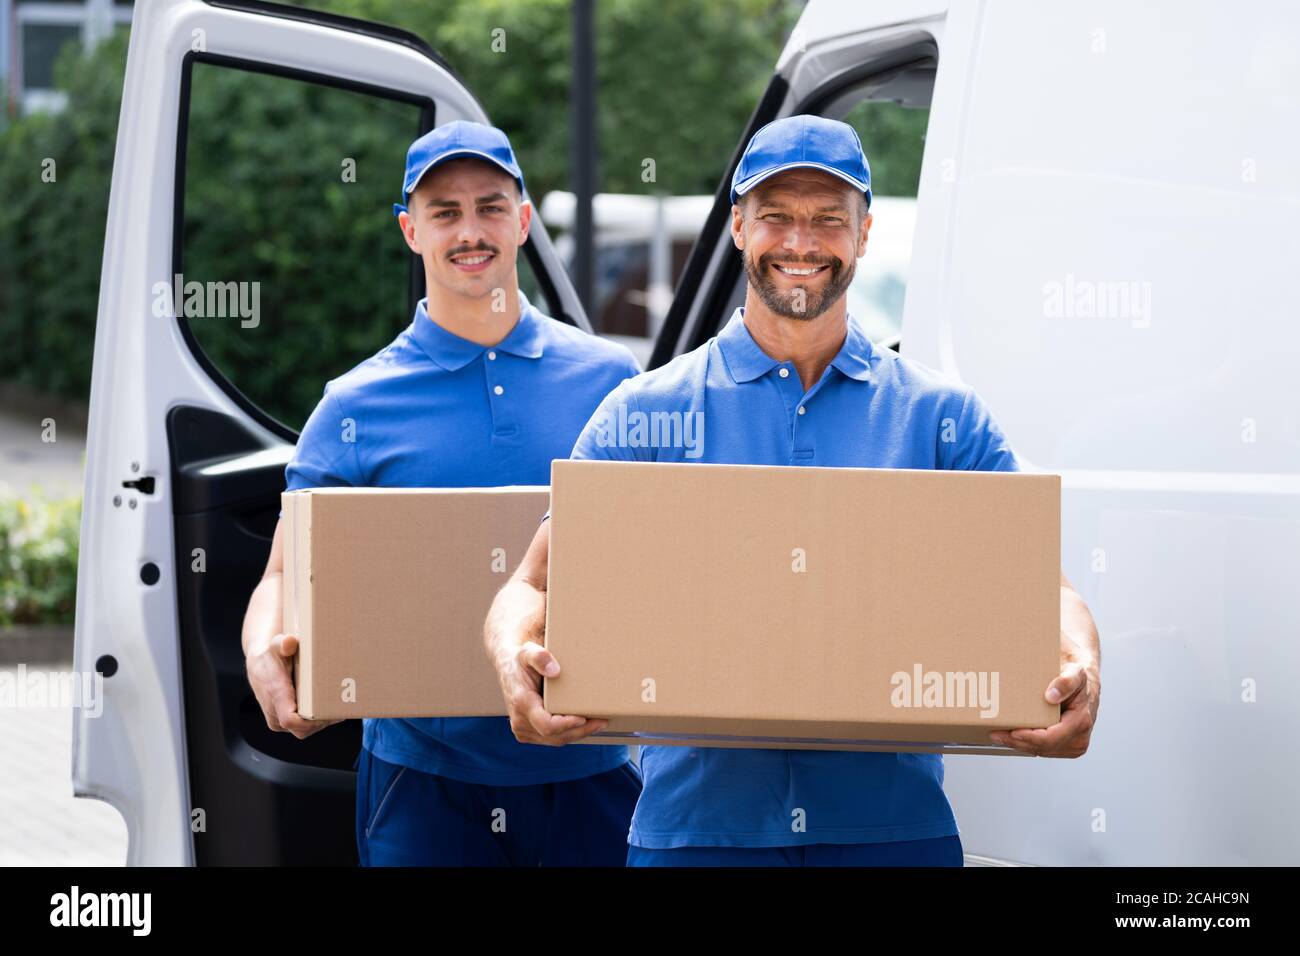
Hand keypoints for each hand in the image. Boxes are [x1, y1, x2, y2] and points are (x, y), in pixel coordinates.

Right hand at [246, 633, 341, 738]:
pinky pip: (300, 728)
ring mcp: (277, 720)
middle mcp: (273, 711)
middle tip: (340, 709)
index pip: (290, 720)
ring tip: (337, 709)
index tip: (328, 712)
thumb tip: (290, 642)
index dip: (310, 721)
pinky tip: (328, 710)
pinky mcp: (282, 722)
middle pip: (301, 729)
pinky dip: (315, 722)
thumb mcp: (276, 645)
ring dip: (320, 723)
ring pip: (303, 731)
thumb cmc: (270, 654)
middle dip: (322, 722)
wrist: (258, 664)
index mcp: (274, 695)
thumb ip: (283, 643)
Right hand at [497, 641, 607, 746]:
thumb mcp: (528, 651)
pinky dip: (569, 733)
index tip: (585, 718)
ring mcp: (522, 729)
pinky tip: (584, 725)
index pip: (547, 725)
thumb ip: (540, 657)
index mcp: (521, 703)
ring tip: (598, 723)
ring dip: (577, 734)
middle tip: (602, 721)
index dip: (567, 725)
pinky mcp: (528, 733)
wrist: (508, 667)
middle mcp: (519, 721)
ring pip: (555, 740)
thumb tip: (555, 671)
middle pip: (555, 736)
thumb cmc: (522, 659)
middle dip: (580, 731)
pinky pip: (551, 738)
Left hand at [991, 628, 1098, 756]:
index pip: (1051, 738)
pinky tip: (1010, 735)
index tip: (1011, 732)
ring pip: (1040, 751)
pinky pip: (1042, 749)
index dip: (1029, 737)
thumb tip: (1051, 696)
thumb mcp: (1075, 672)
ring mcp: (1072, 744)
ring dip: (1019, 745)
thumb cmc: (1079, 676)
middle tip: (995, 734)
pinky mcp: (1064, 745)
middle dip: (1017, 742)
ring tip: (998, 735)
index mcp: (1081, 722)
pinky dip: (1025, 743)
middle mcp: (1079, 738)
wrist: (1086, 682)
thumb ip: (1066, 682)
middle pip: (1042, 747)